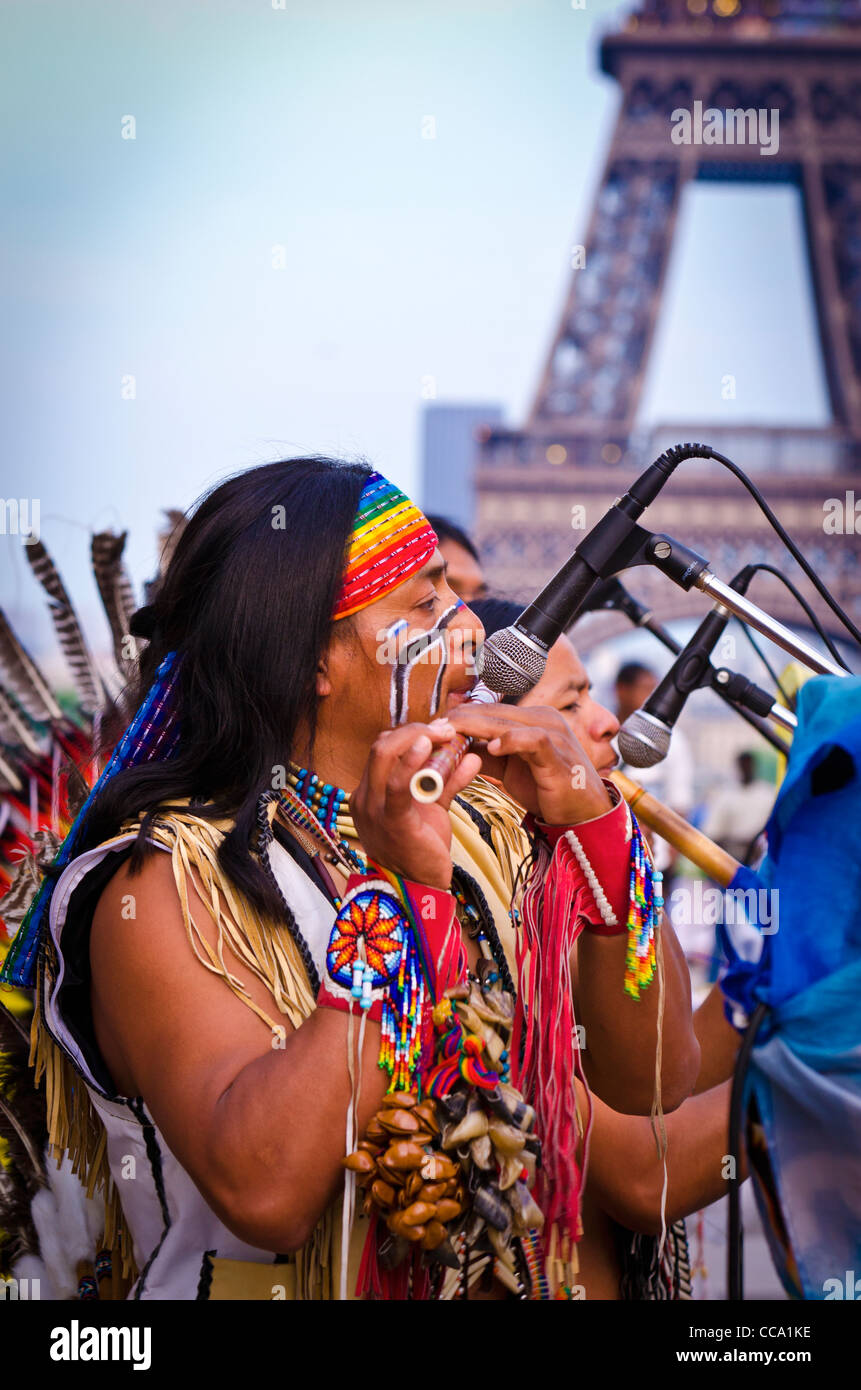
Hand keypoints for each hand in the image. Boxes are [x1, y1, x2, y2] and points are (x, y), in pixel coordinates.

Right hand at [350, 723, 482, 889]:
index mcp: (370, 792)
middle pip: (381, 745)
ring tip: (444, 733)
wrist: (420, 888)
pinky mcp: (391, 821)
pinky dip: (412, 762)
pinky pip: (396, 784)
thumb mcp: (433, 807)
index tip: (439, 729)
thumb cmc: (422, 848)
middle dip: (415, 729)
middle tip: (444, 728)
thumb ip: (447, 781)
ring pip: (384, 754)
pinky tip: (427, 746)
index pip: (384, 748)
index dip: (411, 732)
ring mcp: (374, 808)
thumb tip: (469, 756)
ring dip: (416, 737)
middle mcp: (365, 797)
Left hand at [446, 703, 610, 825]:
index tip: (434, 726)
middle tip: (433, 728)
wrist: (582, 814)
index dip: (460, 716)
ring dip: (476, 726)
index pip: (489, 709)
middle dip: (461, 719)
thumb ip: (485, 756)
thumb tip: (454, 748)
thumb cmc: (547, 789)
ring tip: (451, 732)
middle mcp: (543, 718)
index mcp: (532, 718)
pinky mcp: (558, 753)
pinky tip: (493, 747)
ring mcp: (553, 733)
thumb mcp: (509, 770)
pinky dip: (511, 741)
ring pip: (507, 721)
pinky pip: (532, 740)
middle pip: (493, 711)